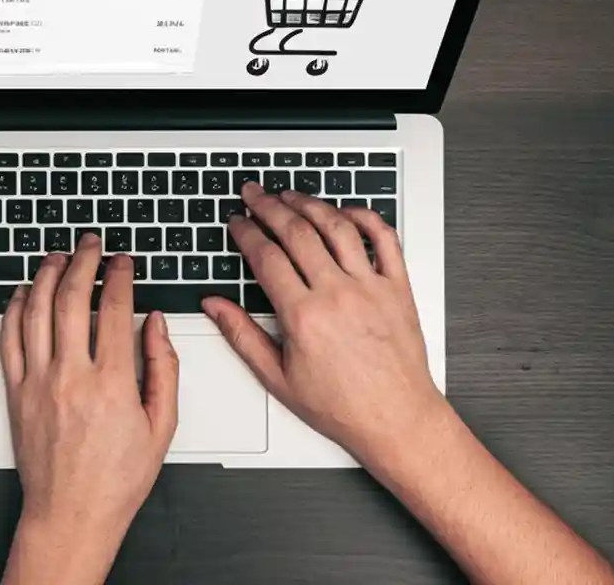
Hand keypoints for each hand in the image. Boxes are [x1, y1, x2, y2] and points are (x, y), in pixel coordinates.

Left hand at [0, 233, 178, 584]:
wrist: (71, 513)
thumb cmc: (116, 479)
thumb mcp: (161, 426)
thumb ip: (163, 369)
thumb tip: (156, 326)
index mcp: (112, 383)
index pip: (114, 309)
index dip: (119, 276)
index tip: (123, 262)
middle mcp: (71, 377)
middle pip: (72, 299)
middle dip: (83, 261)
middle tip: (90, 245)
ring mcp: (38, 383)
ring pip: (37, 311)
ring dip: (47, 276)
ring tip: (57, 257)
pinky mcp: (16, 392)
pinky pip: (9, 339)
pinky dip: (16, 309)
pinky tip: (26, 294)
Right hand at [201, 182, 446, 464]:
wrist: (396, 419)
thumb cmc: (341, 405)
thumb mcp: (277, 377)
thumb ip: (241, 335)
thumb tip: (214, 305)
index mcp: (304, 316)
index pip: (266, 256)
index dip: (246, 232)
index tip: (237, 222)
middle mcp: (338, 294)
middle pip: (297, 232)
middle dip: (269, 206)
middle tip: (254, 194)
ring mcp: (371, 287)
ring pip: (337, 227)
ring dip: (310, 203)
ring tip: (291, 195)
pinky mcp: (398, 288)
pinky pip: (385, 239)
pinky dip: (365, 217)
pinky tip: (346, 211)